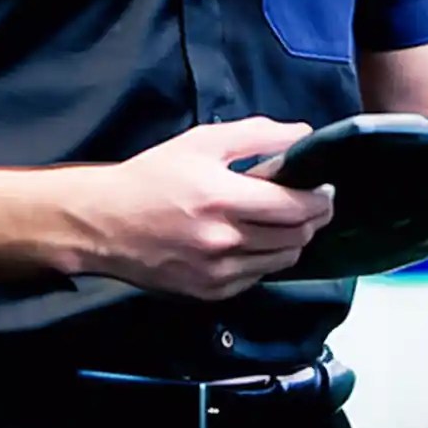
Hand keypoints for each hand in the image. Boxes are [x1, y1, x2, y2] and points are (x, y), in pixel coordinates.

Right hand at [70, 117, 332, 300]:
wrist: (102, 223)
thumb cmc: (152, 178)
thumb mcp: (202, 143)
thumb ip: (257, 135)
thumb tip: (304, 134)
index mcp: (223, 199)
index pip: (297, 207)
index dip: (321, 198)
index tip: (325, 188)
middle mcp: (223, 241)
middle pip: (298, 236)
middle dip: (314, 218)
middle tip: (312, 202)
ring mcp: (218, 272)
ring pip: (284, 260)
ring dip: (294, 239)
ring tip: (284, 220)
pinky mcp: (211, 292)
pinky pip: (259, 277)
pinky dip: (266, 258)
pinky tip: (254, 240)